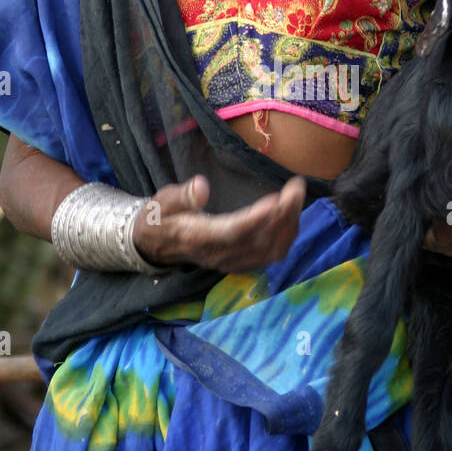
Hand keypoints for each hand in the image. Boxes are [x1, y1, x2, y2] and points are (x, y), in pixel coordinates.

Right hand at [132, 174, 306, 272]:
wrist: (155, 246)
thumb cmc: (160, 218)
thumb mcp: (162, 202)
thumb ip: (182, 196)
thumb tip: (201, 186)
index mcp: (199, 237)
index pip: (234, 231)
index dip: (259, 217)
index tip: (278, 198)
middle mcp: (219, 254)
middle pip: (260, 240)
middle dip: (284, 214)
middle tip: (296, 187)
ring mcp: (231, 262)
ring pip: (271, 250)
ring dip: (289, 225)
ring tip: (296, 197)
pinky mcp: (240, 263)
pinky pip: (270, 255)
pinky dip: (286, 236)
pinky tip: (291, 215)